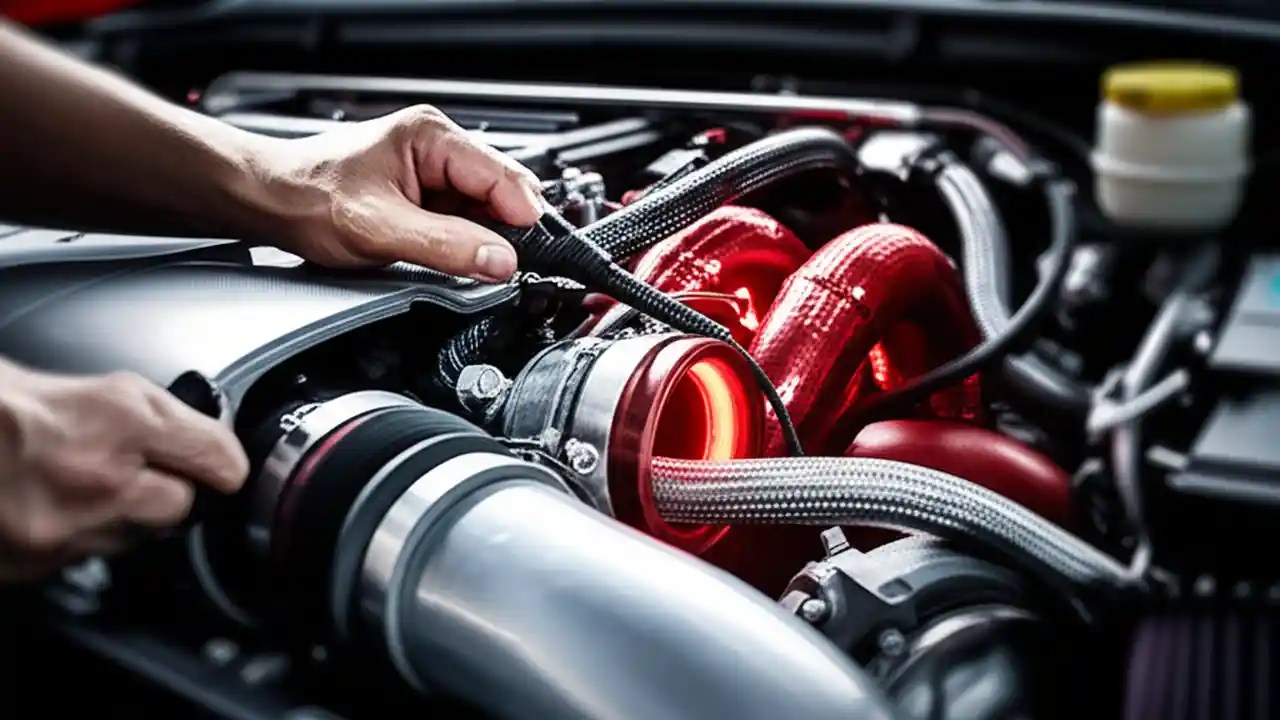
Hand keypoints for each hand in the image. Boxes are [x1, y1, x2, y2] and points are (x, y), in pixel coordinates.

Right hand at [0, 360, 248, 580]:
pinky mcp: (34, 565)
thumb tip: (211, 446)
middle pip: (180, 508)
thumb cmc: (8, 405)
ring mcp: (62, 530)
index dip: (220, 461)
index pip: (216, 459)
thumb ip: (165, 418)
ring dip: (122, 517)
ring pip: (134, 539)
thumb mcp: (101, 388)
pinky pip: (87, 559)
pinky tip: (53, 506)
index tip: (219, 465)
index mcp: (117, 419)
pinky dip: (80, 537)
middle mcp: (95, 479)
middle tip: (133, 470)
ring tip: (79, 484)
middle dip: (166, 490)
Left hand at [245, 105, 543, 280]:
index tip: (528, 259)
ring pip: (486, 208)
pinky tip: (452, 253)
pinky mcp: (427, 191)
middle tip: (503, 268)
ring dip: (485, 236)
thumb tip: (500, 261)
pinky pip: (465, 217)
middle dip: (507, 230)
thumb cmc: (308, 199)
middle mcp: (438, 144)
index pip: (503, 177)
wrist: (270, 202)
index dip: (522, 220)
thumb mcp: (380, 229)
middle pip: (502, 191)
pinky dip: (467, 239)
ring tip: (467, 261)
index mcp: (431, 135)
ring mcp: (434, 168)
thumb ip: (446, 246)